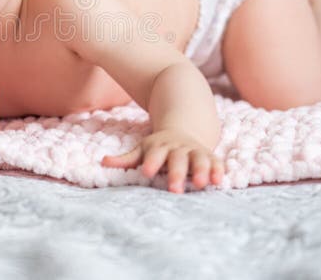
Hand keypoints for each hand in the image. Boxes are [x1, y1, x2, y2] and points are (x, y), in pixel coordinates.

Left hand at [101, 129, 223, 192]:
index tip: (146, 172)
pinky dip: (217, 170)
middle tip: (174, 190)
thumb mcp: (142, 150)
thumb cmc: (158, 147)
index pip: (154, 154)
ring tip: (199, 184)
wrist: (182, 130)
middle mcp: (178, 148)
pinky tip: (218, 181)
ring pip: (198, 159)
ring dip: (200, 170)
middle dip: (176, 173)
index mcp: (160, 147)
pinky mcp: (209, 157)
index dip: (151, 162)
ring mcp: (194, 151)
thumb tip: (103, 162)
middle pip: (177, 159)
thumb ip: (125, 159)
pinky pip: (215, 162)